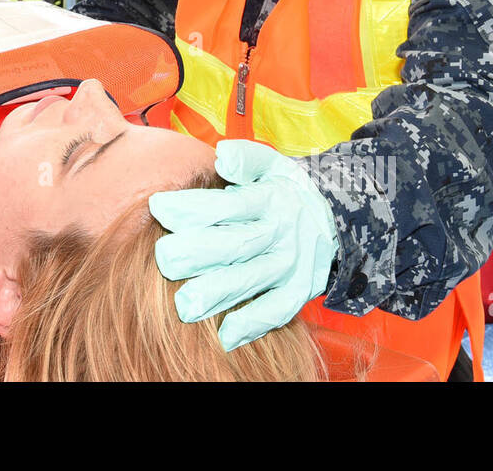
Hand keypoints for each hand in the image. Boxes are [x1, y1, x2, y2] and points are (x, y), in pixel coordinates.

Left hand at [148, 139, 337, 351]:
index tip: (158, 207)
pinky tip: (225, 336)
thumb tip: (222, 157)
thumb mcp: (272, 164)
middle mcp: (280, 232)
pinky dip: (254, 324)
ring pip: (252, 280)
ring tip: (184, 306)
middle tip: (165, 258)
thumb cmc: (283, 189)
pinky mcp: (299, 291)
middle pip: (237, 244)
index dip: (194, 206)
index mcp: (269, 198)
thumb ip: (246, 158)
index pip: (229, 203)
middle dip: (199, 252)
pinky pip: (278, 311)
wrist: (333, 217)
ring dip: (218, 294)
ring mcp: (290, 264)